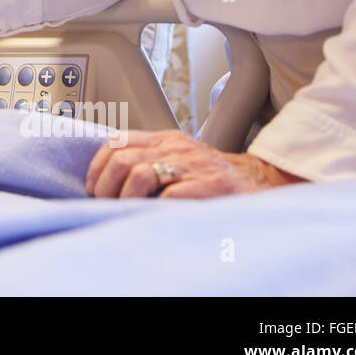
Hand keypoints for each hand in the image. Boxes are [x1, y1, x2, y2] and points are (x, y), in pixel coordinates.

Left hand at [85, 129, 306, 198]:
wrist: (262, 181)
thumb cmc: (213, 176)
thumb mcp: (178, 158)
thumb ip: (148, 160)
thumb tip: (107, 180)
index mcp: (165, 139)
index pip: (118, 141)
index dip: (98, 166)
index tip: (93, 187)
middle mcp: (177, 148)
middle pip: (123, 159)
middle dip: (106, 186)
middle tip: (106, 203)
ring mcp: (194, 166)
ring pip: (140, 174)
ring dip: (126, 197)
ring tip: (127, 210)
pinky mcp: (211, 186)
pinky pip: (171, 196)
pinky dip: (157, 208)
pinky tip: (155, 215)